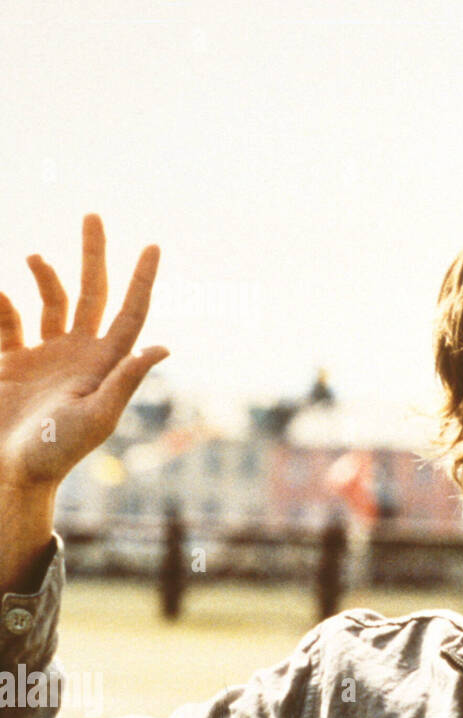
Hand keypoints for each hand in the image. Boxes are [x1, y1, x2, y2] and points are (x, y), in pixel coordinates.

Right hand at [0, 214, 167, 492]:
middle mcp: (81, 353)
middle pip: (93, 292)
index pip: (130, 311)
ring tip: (37, 257)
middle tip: (93, 215)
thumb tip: (162, 346)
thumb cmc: (57, 451)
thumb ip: (126, 380)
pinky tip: (1, 297)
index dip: (142, 279)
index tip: (153, 245)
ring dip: (47, 276)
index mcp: (106, 363)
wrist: (11, 473)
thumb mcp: (97, 417)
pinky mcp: (12, 362)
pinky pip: (9, 322)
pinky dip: (3, 305)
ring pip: (52, 300)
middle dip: (94, 254)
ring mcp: (47, 355)